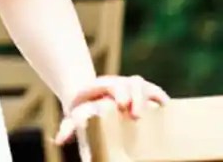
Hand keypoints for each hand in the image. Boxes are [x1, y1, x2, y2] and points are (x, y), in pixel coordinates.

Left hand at [54, 75, 169, 144]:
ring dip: (146, 96)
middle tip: (135, 115)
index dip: (117, 93)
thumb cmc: (83, 109)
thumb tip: (59, 140)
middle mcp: (116, 84)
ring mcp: (129, 87)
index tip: (120, 105)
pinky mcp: (142, 93)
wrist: (90, 96)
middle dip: (134, 97)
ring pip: (139, 84)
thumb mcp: (74, 116)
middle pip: (127, 83)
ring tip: (150, 112)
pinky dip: (159, 96)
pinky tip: (165, 106)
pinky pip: (153, 91)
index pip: (108, 85)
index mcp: (99, 87)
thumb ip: (68, 127)